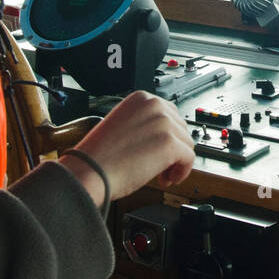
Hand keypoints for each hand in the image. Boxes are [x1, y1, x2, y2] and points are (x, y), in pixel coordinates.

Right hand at [64, 91, 193, 200]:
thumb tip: (162, 136)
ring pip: (187, 144)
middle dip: (173, 149)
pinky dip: (182, 172)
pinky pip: (189, 158)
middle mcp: (154, 105)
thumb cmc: (99, 155)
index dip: (167, 136)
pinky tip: (167, 179)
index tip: (159, 150)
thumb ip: (143, 124)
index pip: (169, 114)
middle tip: (159, 166)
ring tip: (160, 174)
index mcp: (141, 99)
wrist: (89, 170)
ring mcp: (163, 122)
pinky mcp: (170, 143)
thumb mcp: (122, 125)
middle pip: (181, 129)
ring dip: (176, 162)